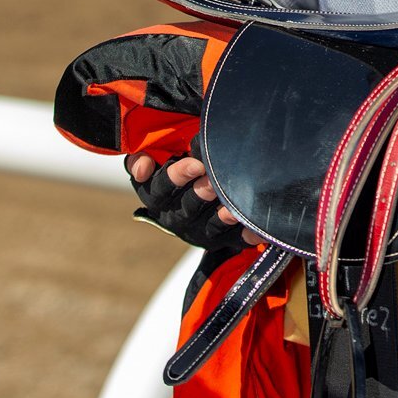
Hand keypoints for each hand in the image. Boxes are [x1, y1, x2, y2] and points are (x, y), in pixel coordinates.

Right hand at [126, 149, 258, 248]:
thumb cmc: (176, 165)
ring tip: (231, 207)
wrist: (195, 194)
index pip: (161, 189)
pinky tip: (255, 230)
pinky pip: (234, 238)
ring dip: (222, 216)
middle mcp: (175, 216)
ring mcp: (199, 230)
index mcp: (157, 196)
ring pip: (211, 225)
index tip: (196, 163)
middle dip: (202, 193)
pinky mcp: (220, 239)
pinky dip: (245, 234)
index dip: (177, 177)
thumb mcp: (155, 157)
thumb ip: (142, 157)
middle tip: (215, 179)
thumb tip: (142, 167)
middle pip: (188, 207)